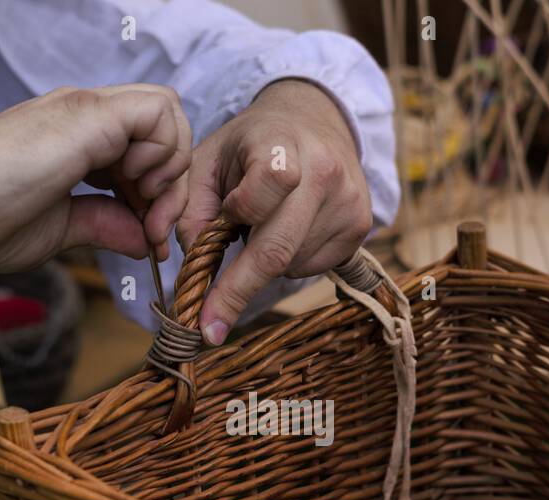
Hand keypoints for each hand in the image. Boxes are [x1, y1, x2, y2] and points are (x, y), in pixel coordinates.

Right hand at [0, 84, 190, 272]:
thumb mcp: (62, 229)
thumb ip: (104, 225)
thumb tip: (143, 241)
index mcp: (79, 137)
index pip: (146, 144)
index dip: (159, 193)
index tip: (146, 236)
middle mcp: (87, 115)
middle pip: (164, 126)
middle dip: (173, 185)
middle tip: (153, 230)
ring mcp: (87, 109)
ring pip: (167, 111)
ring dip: (170, 166)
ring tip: (142, 209)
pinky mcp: (89, 114)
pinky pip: (158, 113)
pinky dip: (161, 153)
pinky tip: (133, 187)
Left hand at [178, 79, 372, 344]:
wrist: (313, 121)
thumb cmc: (249, 146)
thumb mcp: (206, 160)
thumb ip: (187, 209)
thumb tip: (193, 267)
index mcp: (282, 145)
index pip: (266, 188)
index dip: (233, 223)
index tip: (206, 259)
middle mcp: (325, 171)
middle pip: (278, 248)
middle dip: (238, 290)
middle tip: (209, 329)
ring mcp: (349, 201)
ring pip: (292, 264)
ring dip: (263, 263)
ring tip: (260, 227)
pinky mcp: (361, 226)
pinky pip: (313, 267)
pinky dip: (289, 262)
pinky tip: (287, 231)